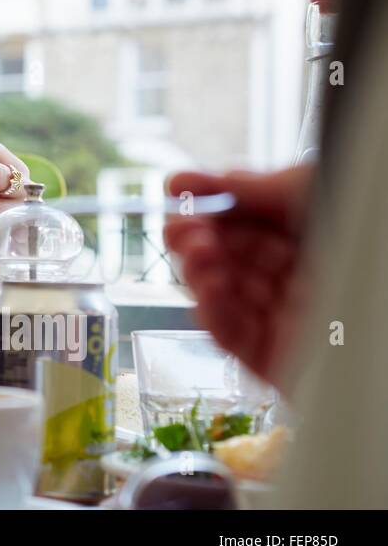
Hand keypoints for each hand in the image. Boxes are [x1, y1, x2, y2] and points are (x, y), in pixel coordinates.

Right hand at [163, 166, 312, 386]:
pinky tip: (211, 290)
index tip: (178, 186)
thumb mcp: (314, 191)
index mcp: (311, 234)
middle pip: (225, 255)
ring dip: (197, 273)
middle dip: (193, 237)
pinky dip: (211, 313)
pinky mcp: (278, 363)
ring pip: (220, 296)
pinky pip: (231, 339)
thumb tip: (208, 182)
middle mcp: (297, 274)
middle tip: (184, 229)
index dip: (207, 199)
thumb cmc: (368, 235)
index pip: (246, 216)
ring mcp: (286, 319)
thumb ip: (261, 188)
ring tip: (200, 256)